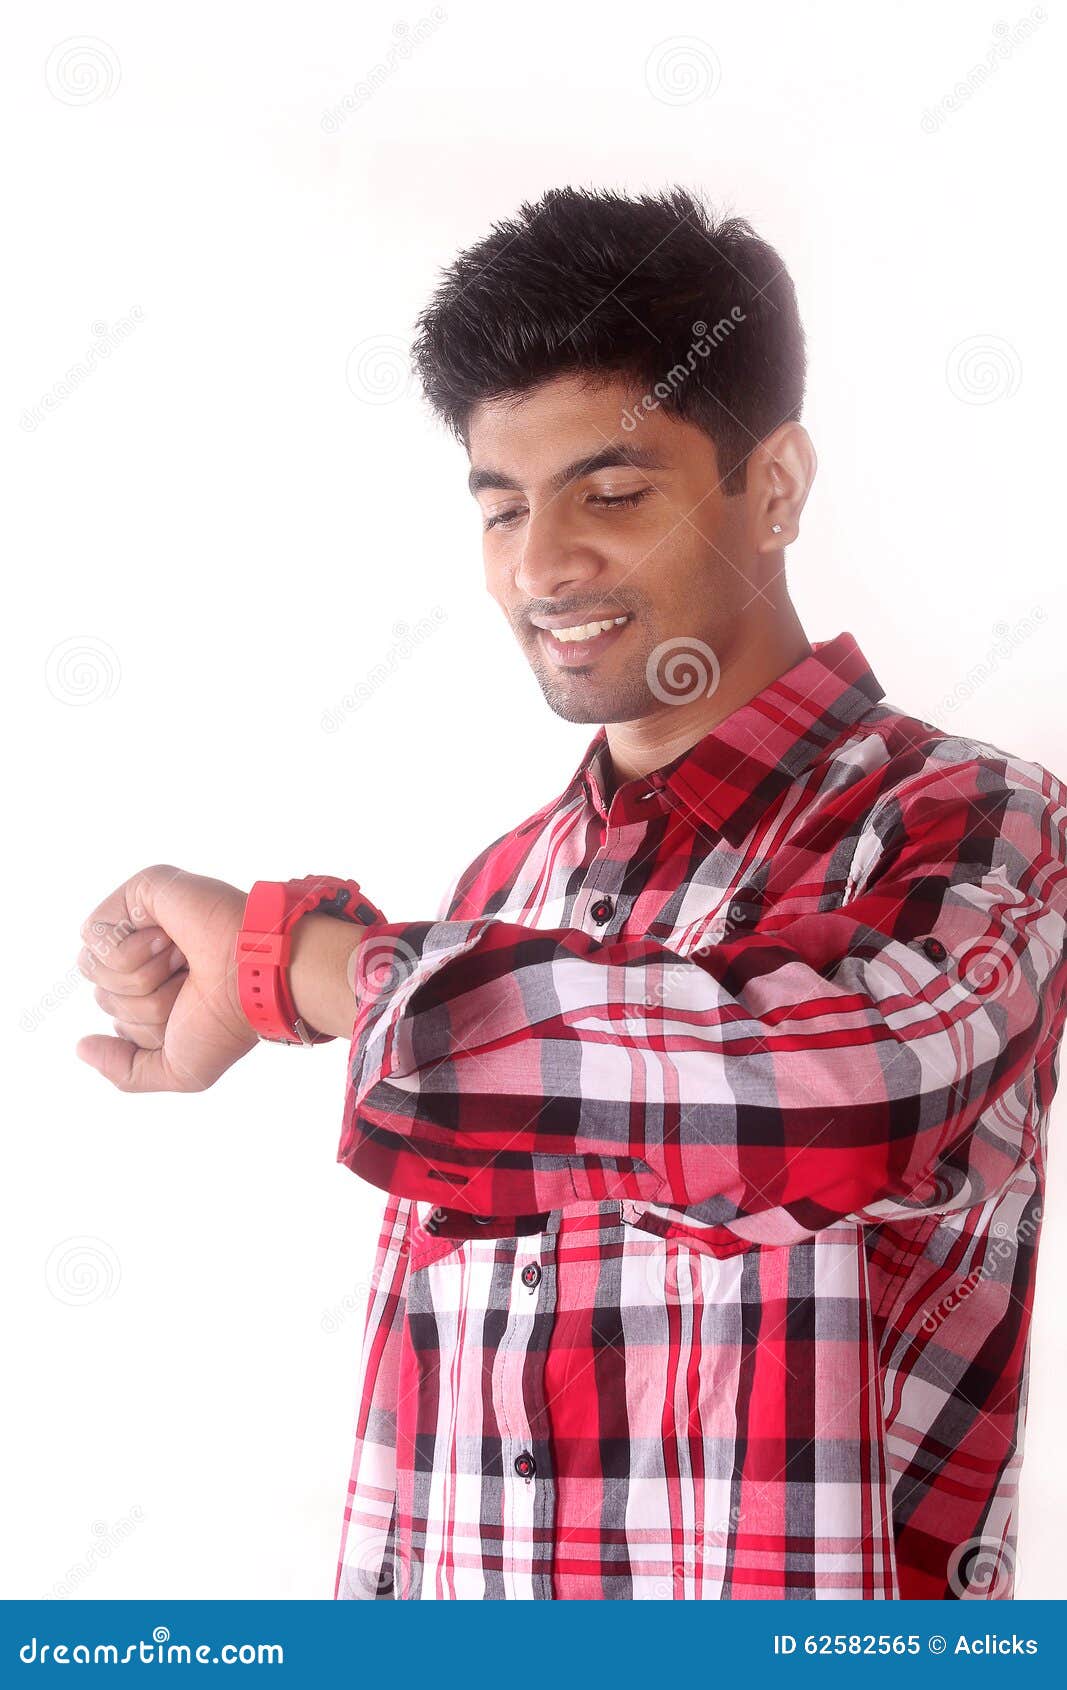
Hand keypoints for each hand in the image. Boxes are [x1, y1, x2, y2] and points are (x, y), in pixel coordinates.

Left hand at [76, 864, 256, 1092]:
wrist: (253, 983)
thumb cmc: (227, 1022)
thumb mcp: (179, 1069)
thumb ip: (126, 1072)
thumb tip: (83, 1046)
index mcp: (158, 987)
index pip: (113, 1013)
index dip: (142, 1027)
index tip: (188, 1011)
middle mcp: (148, 955)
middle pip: (100, 992)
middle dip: (141, 1003)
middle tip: (189, 983)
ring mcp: (144, 922)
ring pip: (93, 966)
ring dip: (140, 978)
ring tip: (183, 960)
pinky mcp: (140, 892)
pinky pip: (96, 934)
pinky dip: (133, 951)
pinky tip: (171, 939)